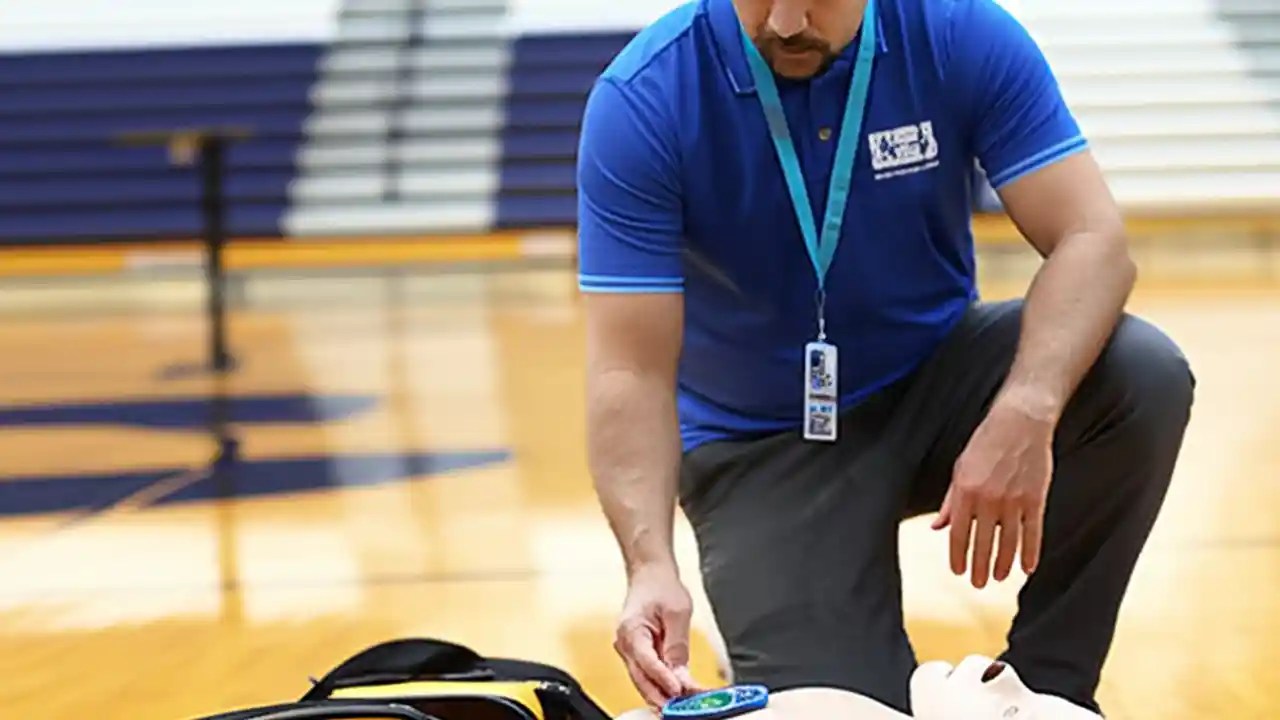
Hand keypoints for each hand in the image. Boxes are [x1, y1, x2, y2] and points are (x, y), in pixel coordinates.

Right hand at [614, 563, 703, 707]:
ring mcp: (630, 651)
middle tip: (684, 707)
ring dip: (663, 694)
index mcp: (631, 631)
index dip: (663, 679)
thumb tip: (680, 674)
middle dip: (663, 696)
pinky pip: (648, 674)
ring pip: (644, 681)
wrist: (650, 575)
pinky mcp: (639, 654)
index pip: (646, 662)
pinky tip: (678, 693)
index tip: (679, 690)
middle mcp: (625, 644)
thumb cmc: (660, 586)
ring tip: (685, 703)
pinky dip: (662, 685)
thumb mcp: (677, 612)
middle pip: (642, 679)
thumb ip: (677, 645)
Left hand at [932, 393, 1055, 587]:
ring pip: (1008, 543)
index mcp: (965, 491)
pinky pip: (1033, 533)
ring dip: (1003, 564)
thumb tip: (937, 527)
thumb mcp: (960, 468)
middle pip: (982, 543)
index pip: (959, 533)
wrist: (1020, 422)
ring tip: (998, 578)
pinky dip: (1031, 552)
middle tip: (977, 584)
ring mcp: (1014, 500)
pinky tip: (1028, 568)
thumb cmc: (986, 443)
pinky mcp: (1036, 499)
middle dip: (979, 567)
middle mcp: (988, 499)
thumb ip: (950, 500)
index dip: (958, 555)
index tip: (958, 571)